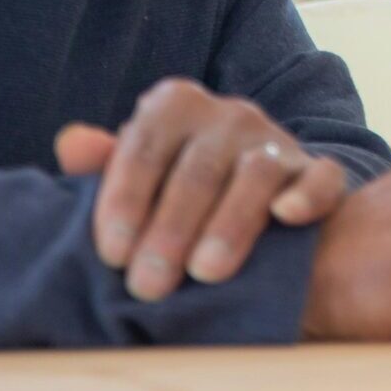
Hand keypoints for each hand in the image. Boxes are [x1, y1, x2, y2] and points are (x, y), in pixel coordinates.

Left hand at [54, 76, 348, 300]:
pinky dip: (307, 195)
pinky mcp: (318, 171)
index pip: (144, 148)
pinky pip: (321, 178)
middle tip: (148, 285)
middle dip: (169, 229)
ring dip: (229, 224)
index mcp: (175, 106)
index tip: (111, 255)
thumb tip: (70, 144)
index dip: (124, 201)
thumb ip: (103, 165)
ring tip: (205, 273)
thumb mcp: (136, 174)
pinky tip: (287, 217)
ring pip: (256, 174)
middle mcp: (229, 115)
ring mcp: (277, 140)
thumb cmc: (174, 189)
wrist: (252, 193)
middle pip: (197, 169)